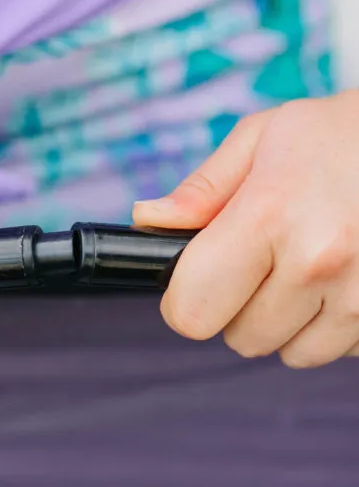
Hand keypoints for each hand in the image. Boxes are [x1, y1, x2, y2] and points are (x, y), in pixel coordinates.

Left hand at [133, 92, 358, 368]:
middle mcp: (318, 262)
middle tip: (268, 257)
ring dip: (291, 320)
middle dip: (241, 305)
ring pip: (292, 352)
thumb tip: (148, 221)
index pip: (191, 310)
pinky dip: (335, 324)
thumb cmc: (343, 133)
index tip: (196, 279)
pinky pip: (340, 350)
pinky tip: (347, 276)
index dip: (184, 299)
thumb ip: (203, 188)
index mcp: (269, 214)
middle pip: (240, 338)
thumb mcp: (266, 137)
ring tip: (313, 262)